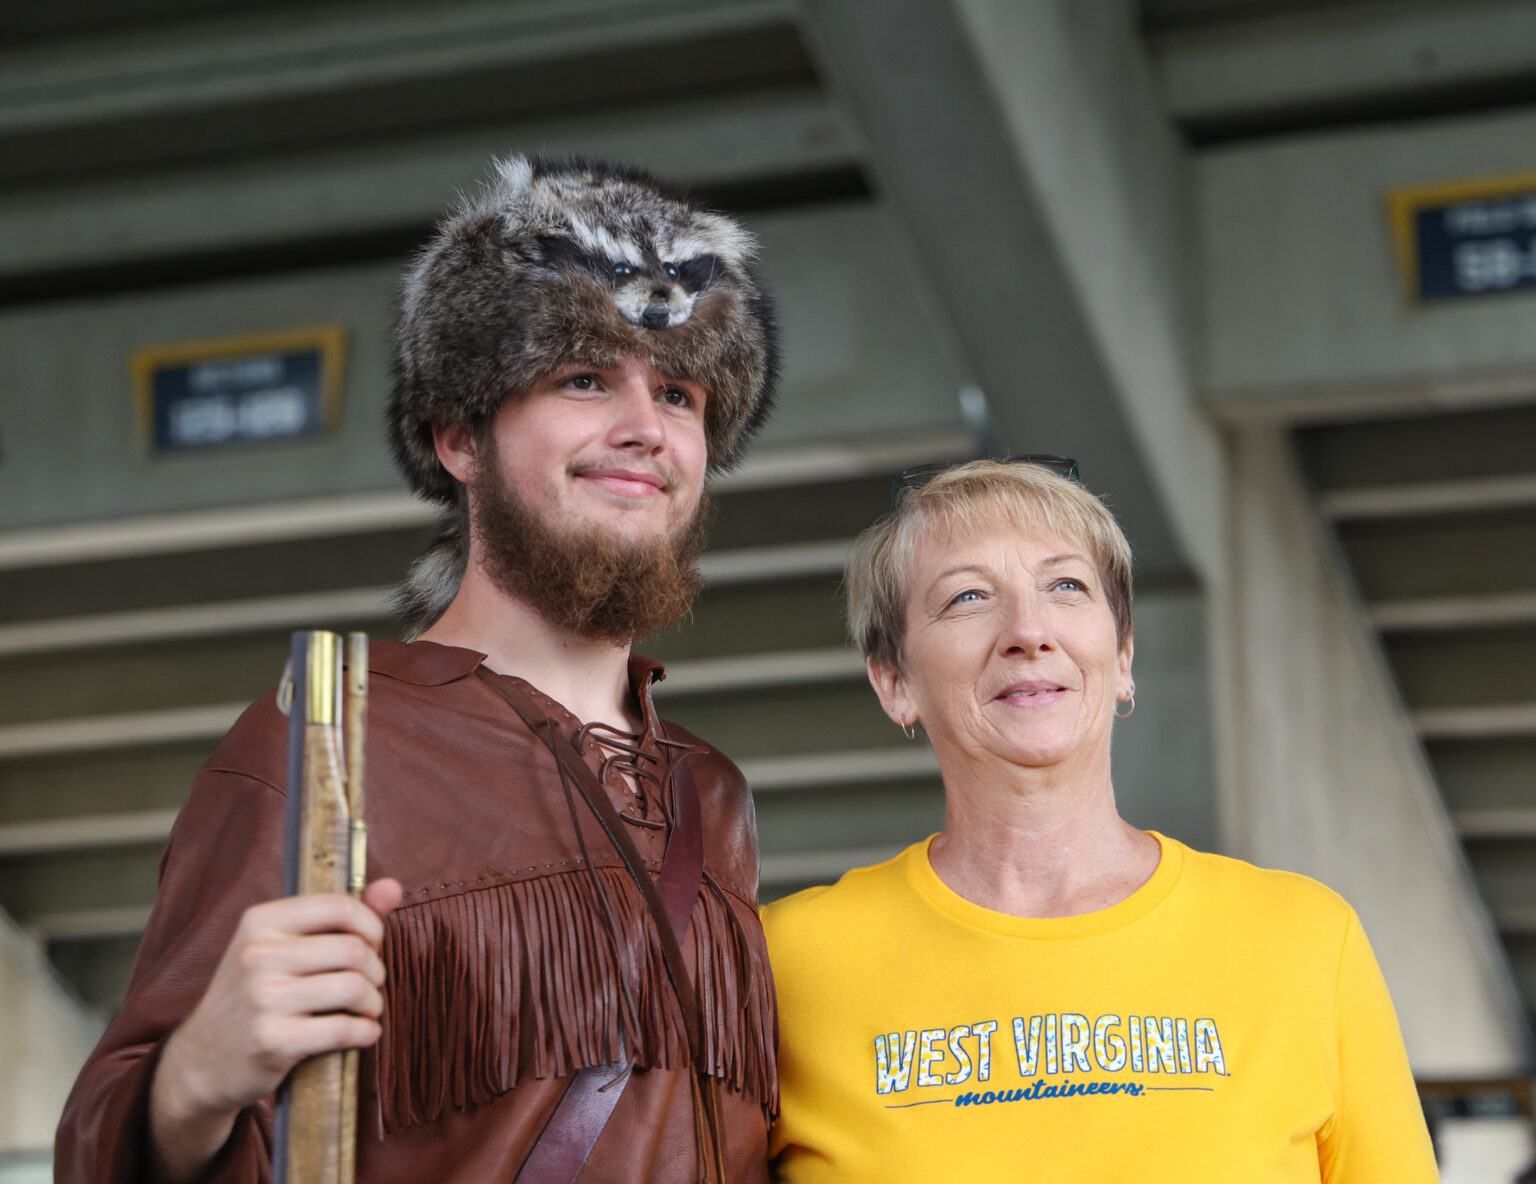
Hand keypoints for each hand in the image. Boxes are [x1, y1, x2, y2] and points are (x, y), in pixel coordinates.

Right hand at [147, 878, 403, 1182]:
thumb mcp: (281, 947)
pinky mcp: (271, 1041)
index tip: (373, 945)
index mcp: (260, 921)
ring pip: (353, 988)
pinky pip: (343, 1029)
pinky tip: (363, 1033)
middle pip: (354, 949)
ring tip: (366, 1009)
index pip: (340, 906)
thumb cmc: (253, 996)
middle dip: (376, 970)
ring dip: (373, 1003)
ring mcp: (262, 999)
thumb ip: (339, 916)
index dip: (371, 927)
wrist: (200, 1062)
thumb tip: (392, 887)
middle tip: (370, 984)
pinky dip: (366, 1032)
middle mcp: (257, 955)